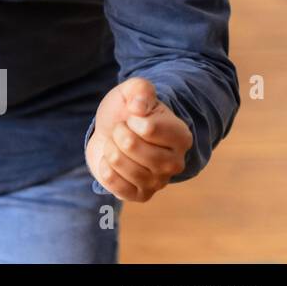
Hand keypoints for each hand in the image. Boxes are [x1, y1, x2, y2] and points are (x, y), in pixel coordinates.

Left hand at [86, 77, 191, 201]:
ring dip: (110, 150)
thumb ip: (140, 89)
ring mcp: (159, 182)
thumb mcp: (132, 92)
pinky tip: (110, 162)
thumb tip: (139, 106)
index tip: (132, 118)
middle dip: (117, 133)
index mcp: (180, 136)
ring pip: (123, 165)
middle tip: (120, 131)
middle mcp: (175, 163)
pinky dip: (106, 170)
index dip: (130, 119)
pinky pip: (116, 185)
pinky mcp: (141, 195)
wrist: (113, 134)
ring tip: (115, 145)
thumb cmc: (127, 113)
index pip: (147, 128)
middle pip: (131, 146)